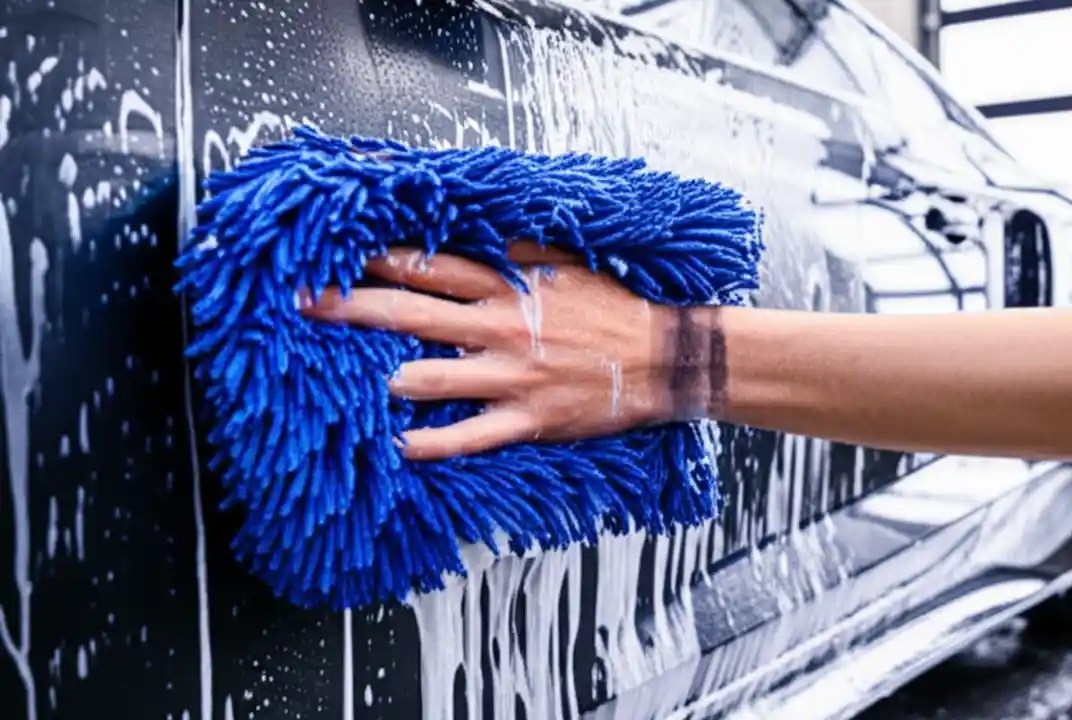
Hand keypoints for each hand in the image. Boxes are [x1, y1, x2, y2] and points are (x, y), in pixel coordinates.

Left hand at [300, 246, 709, 459]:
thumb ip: (516, 246)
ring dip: (388, 378)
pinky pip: (468, 436)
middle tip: (305, 303)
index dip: (378, 258)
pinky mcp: (528, 420)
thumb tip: (473, 226)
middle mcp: (500, 329)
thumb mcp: (567, 261)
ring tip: (352, 380)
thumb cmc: (615, 307)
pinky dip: (430, 444)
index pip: (429, 265)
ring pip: (431, 378)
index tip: (336, 251)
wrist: (665, 359)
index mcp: (509, 286)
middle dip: (352, 307)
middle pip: (411, 314)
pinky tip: (398, 447)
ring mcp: (511, 378)